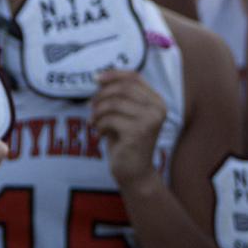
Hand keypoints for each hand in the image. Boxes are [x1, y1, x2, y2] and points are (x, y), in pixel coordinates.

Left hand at [92, 70, 165, 187]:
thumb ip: (117, 96)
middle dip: (101, 95)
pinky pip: (110, 119)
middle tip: (90, 107)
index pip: (134, 77)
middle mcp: (157, 109)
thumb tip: (100, 77)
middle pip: (123, 88)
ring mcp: (150, 121)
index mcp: (157, 102)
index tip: (95, 78)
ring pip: (114, 103)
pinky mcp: (138, 133)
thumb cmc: (125, 141)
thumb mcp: (122, 114)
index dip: (114, 74)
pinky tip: (99, 134)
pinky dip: (99, 125)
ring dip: (98, 111)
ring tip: (94, 122)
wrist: (134, 173)